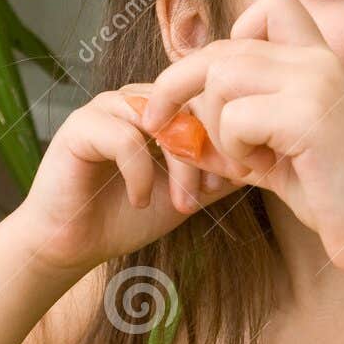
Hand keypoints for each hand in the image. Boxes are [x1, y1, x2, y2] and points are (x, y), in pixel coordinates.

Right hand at [12, 86, 251, 276]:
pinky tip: (139, 201)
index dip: (227, 138)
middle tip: (208, 194)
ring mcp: (107, 108)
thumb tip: (269, 160)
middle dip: (207, 153)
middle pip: (190, 104)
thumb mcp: (189, 193)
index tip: (234, 180)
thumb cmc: (128, 216)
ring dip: (179, 165)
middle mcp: (137, 99)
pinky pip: (124, 138)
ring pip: (161, 120)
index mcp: (164, 108)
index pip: (210, 101)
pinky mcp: (80, 126)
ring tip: (180, 203)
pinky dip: (140, 173)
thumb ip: (221, 173)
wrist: (74, 244)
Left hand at [140, 0, 343, 279]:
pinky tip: (263, 170)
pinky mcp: (310, 116)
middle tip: (166, 125)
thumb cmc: (336, 197)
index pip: (271, 7)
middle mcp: (321, 61)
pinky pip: (234, 116)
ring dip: (215, 124)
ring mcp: (317, 84)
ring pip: (220, 77)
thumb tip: (169, 121)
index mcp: (323, 62)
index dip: (232, 39)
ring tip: (246, 158)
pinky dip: (234, 149)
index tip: (219, 87)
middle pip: (224, 47)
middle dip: (181, 87)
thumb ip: (236, 128)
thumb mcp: (278, 152)